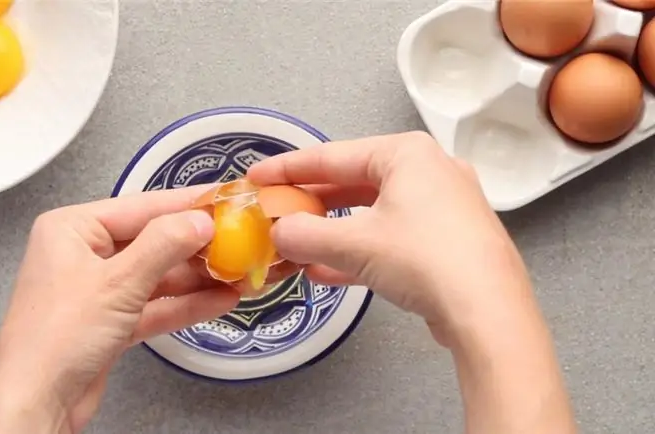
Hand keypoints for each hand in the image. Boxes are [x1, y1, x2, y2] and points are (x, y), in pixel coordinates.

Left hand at [0, 186, 239, 433]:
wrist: (36, 403)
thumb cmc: (57, 338)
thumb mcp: (118, 284)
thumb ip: (163, 246)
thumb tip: (200, 220)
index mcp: (72, 229)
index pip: (140, 207)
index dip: (185, 204)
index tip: (223, 199)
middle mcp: (83, 254)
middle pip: (151, 241)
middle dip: (196, 246)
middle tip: (239, 241)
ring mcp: (97, 289)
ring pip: (156, 275)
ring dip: (197, 277)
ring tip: (238, 272)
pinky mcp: (110, 322)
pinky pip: (153, 304)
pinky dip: (184, 304)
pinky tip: (219, 300)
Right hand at [247, 132, 524, 343]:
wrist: (488, 312)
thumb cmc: (426, 259)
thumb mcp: (354, 244)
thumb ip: (305, 234)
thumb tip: (279, 232)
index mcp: (407, 154)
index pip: (333, 155)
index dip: (289, 168)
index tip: (258, 177)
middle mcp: (429, 171)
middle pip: (353, 183)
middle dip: (311, 204)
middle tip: (276, 213)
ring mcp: (443, 208)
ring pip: (372, 214)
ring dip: (332, 232)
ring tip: (296, 246)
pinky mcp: (448, 242)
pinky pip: (391, 239)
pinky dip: (359, 251)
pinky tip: (327, 272)